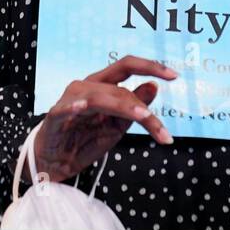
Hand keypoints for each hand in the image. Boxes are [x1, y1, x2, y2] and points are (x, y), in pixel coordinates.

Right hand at [30, 55, 178, 183]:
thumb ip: (135, 107)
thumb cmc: (85, 140)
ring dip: (125, 108)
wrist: (56, 162)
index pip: (127, 67)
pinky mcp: (55, 115)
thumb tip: (155, 85)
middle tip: (160, 127)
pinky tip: (81, 107)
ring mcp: (70, 99)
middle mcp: (87, 86)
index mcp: (103, 85)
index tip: (174, 76)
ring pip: (102, 98)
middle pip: (120, 89)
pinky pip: (66, 109)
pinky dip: (73, 107)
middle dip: (142, 108)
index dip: (150, 67)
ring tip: (143, 118)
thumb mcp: (117, 126)